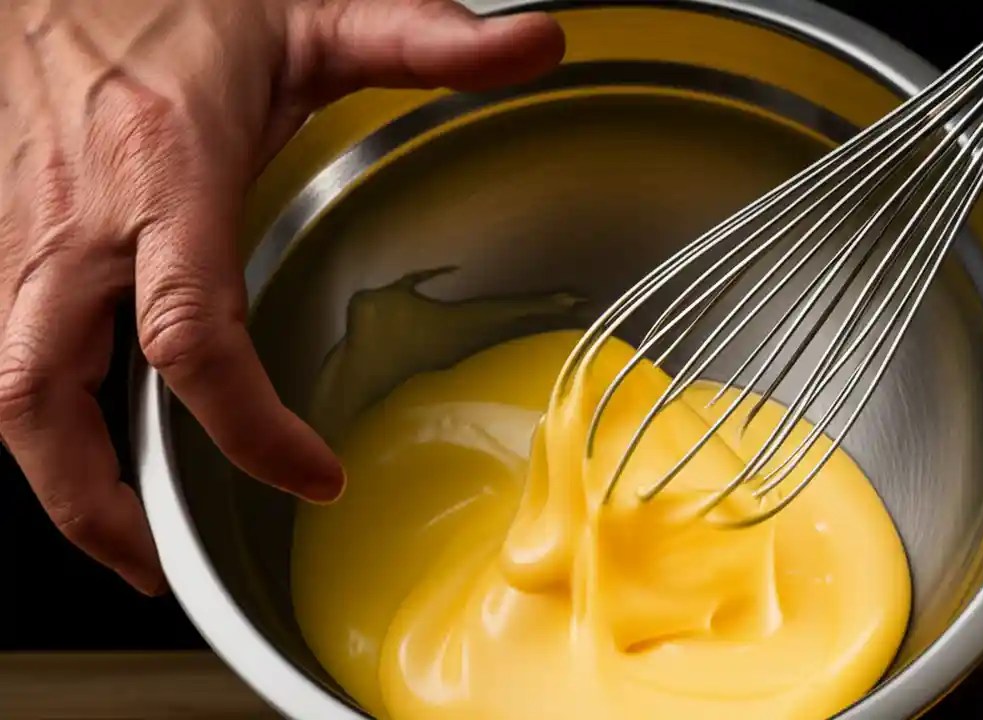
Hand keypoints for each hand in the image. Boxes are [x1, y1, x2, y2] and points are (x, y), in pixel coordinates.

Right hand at [0, 0, 563, 594]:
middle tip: (158, 563)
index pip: (189, 339)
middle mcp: (75, 225)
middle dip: (92, 500)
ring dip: (52, 476)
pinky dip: (38, 413)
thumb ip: (423, 40)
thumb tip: (534, 46)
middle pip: (42, 397)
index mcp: (161, 179)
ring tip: (121, 532)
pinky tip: (87, 437)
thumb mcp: (311, 18)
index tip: (314, 474)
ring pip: (4, 387)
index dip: (248, 427)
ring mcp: (18, 235)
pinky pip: (1, 348)